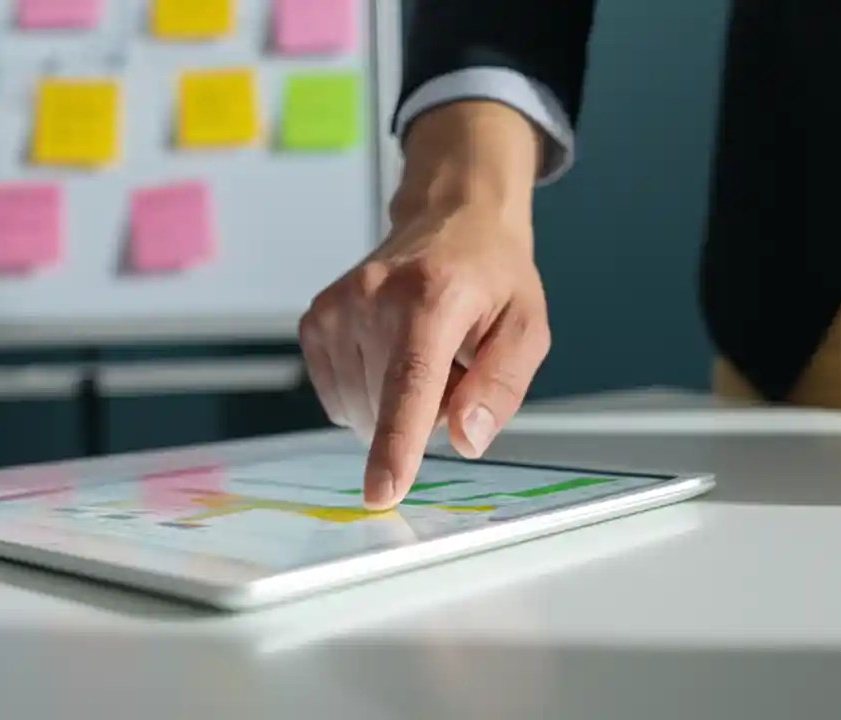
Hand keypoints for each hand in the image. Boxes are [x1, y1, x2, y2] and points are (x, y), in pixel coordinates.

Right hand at [299, 102, 550, 508]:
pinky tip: (387, 354)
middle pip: (387, 410)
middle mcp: (373, 297)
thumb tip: (465, 440)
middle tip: (451, 361)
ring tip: (420, 352)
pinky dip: (367, 393)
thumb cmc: (491, 279)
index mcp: (432, 297)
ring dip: (394, 402)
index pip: (409, 383)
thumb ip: (501, 385)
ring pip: (359, 412)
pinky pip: (338, 400)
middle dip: (423, 410)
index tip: (381, 492)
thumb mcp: (527, 327)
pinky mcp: (313, 321)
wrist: (447, 221)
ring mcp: (335, 308)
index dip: (395, 444)